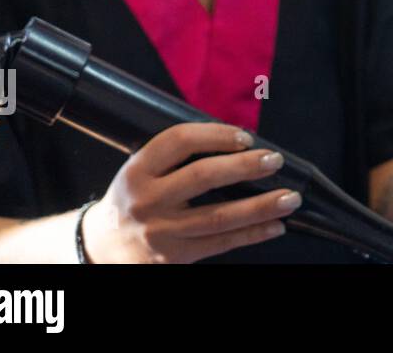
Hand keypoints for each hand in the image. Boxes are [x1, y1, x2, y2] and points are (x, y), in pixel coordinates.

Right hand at [81, 122, 301, 263]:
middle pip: (203, 177)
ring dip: (261, 206)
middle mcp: (146, 200)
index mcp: (137, 170)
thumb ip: (178, 156)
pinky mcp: (174, 257)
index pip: (179, 141)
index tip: (246, 137)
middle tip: (275, 161)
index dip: (216, 135)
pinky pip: (221, 244)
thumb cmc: (135, 199)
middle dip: (245, 167)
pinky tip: (276, 226)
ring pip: (219, 216)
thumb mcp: (142, 170)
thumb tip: (240, 141)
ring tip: (290, 198)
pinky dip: (252, 234)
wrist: (102, 247)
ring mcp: (160, 232)